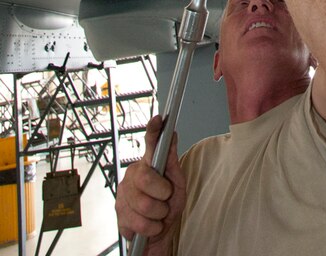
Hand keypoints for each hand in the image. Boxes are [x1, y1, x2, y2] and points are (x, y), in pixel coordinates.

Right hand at [116, 115, 185, 247]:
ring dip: (158, 214)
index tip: (158, 119)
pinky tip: (149, 224)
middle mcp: (132, 175)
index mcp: (148, 164)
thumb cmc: (168, 207)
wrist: (157, 236)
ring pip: (144, 205)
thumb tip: (173, 135)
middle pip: (146, 179)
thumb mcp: (177, 184)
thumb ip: (172, 161)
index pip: (150, 144)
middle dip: (162, 195)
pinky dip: (151, 227)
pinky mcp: (118, 213)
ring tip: (158, 213)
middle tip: (165, 199)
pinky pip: (138, 222)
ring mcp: (123, 194)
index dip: (153, 131)